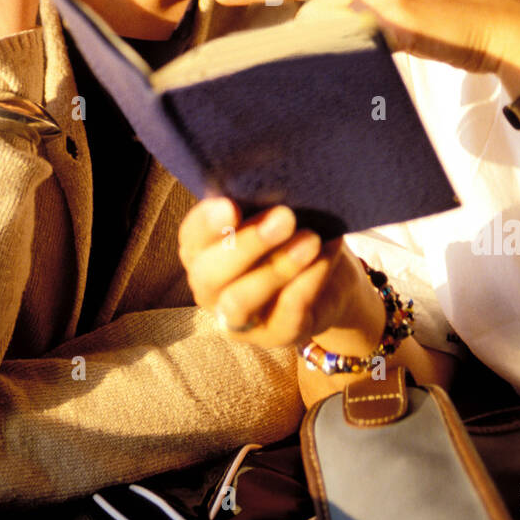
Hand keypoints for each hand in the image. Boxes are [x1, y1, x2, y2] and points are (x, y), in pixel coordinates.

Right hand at [179, 197, 384, 352]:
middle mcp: (210, 289)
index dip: (206, 224)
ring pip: (240, 301)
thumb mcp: (270, 213)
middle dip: (246, 245)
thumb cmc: (288, 234)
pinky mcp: (275, 336)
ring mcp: (239, 320)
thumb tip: (263, 182)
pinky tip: (325, 257)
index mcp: (201, 252)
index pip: (191, 239)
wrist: (327, 273)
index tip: (231, 205)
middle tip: (284, 216)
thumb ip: (256, 203)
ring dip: (276, 268)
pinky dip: (307, 283)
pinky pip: (287, 314)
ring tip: (311, 239)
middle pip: (209, 275)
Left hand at [211, 0, 519, 79]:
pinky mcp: (396, 12)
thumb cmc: (450, 29)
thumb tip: (316, 44)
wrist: (506, 28)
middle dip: (299, 48)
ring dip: (327, 58)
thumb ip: (357, 22)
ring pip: (324, 28)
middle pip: (307, 15)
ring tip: (358, 76)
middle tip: (292, 78)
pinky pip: (352, 39)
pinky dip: (349, 58)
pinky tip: (364, 70)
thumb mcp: (397, 18)